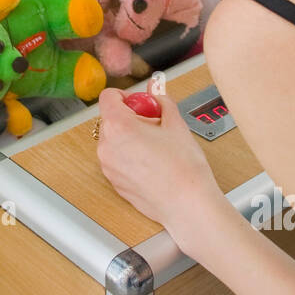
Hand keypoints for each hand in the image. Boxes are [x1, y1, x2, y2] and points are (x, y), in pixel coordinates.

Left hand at [95, 87, 222, 239]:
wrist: (187, 203)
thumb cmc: (183, 168)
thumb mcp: (176, 124)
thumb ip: (162, 101)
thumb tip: (157, 91)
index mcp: (118, 127)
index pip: (108, 97)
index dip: (126, 96)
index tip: (141, 103)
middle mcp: (107, 146)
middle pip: (110, 119)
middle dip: (130, 117)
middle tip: (154, 125)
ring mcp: (108, 166)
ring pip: (113, 140)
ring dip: (129, 137)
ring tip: (155, 146)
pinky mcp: (114, 182)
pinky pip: (116, 159)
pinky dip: (129, 156)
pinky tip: (151, 162)